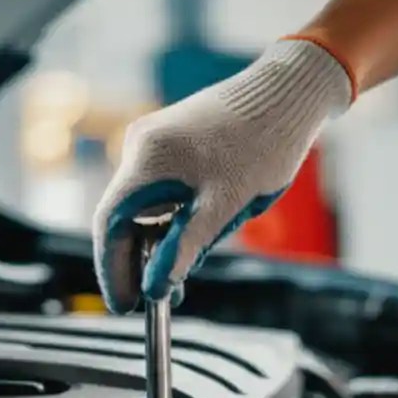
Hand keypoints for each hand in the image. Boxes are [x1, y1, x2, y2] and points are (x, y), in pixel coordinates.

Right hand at [92, 39, 351, 312]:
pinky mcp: (172, 141)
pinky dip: (172, 219)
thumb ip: (184, 248)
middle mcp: (141, 145)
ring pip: (145, 207)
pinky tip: (197, 235)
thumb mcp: (224, 206)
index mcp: (147, 159)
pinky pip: (160, 191)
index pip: (108, 226)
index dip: (112, 271)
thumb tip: (155, 288)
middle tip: (162, 297)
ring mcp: (156, 141)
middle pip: (123, 217)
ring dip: (159, 242)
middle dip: (139, 261)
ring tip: (187, 269)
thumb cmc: (263, 143)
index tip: (124, 305)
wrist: (289, 92)